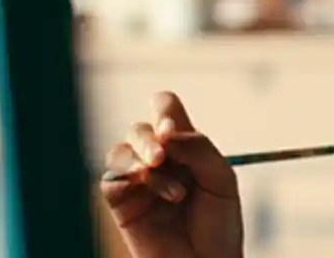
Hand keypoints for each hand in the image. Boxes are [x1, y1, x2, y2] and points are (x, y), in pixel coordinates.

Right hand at [100, 92, 243, 257]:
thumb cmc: (219, 225)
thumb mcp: (221, 179)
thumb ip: (197, 148)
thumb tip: (164, 132)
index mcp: (184, 147)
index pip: (165, 108)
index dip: (164, 108)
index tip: (172, 126)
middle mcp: (158, 161)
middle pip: (139, 129)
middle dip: (150, 139)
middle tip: (163, 156)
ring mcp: (138, 182)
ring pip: (121, 150)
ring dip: (143, 161)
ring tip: (176, 192)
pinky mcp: (121, 205)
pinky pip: (112, 179)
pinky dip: (131, 178)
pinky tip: (155, 193)